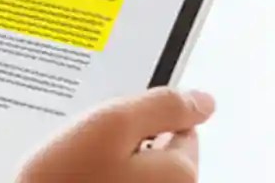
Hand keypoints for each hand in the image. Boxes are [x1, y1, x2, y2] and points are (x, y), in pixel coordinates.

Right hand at [18, 88, 215, 182]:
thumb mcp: (110, 125)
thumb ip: (161, 106)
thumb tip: (203, 100)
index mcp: (180, 174)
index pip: (180, 125)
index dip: (142, 117)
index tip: (111, 123)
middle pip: (158, 152)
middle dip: (124, 143)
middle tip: (84, 147)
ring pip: (132, 171)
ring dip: (105, 164)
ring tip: (72, 168)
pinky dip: (94, 179)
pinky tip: (71, 180)